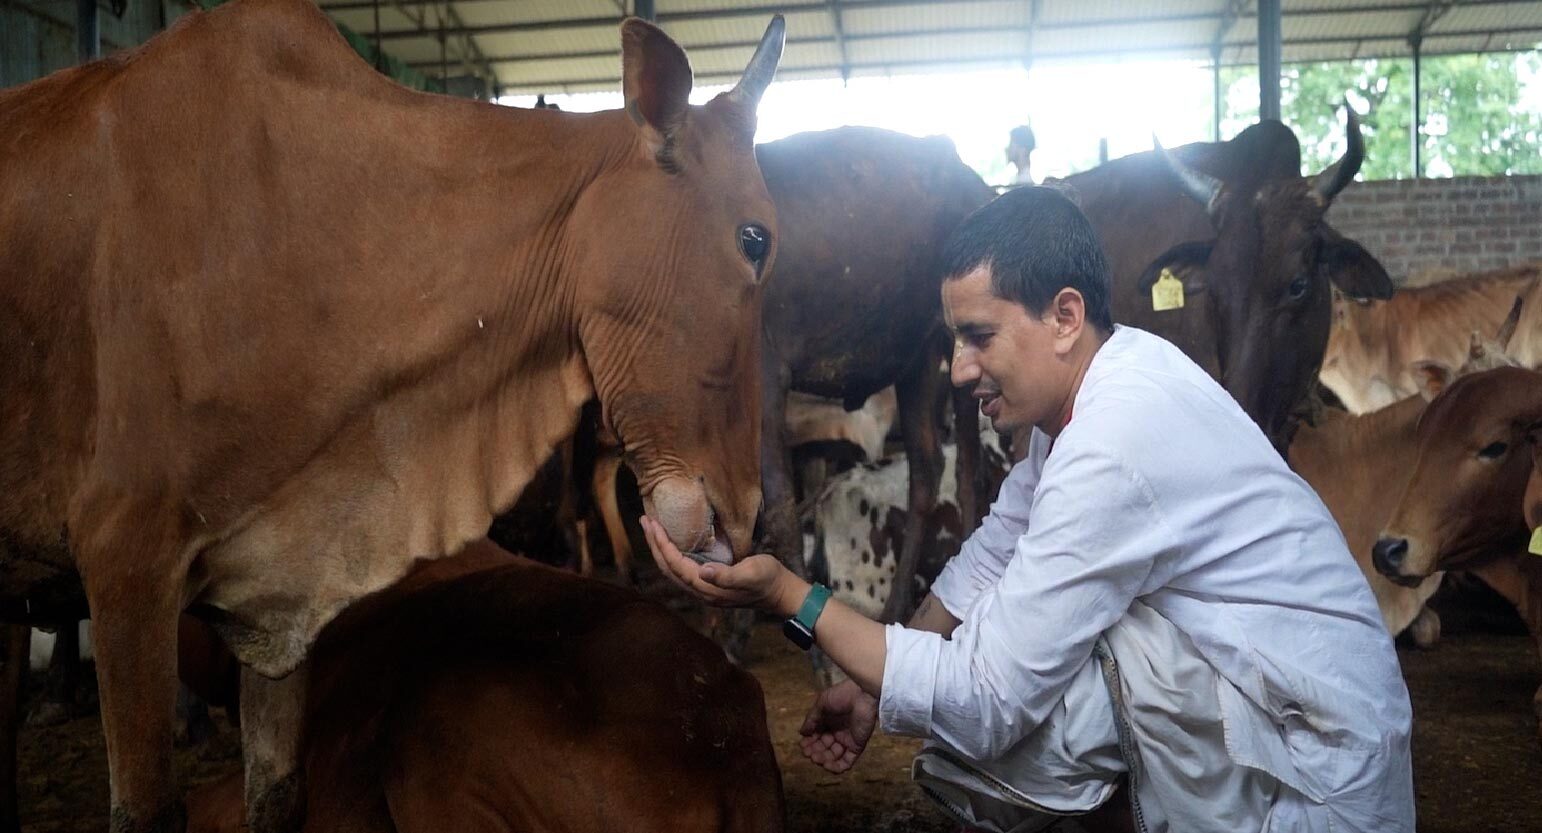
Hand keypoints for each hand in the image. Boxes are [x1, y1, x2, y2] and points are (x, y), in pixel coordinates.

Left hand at [640, 516, 796, 613]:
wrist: (779, 592)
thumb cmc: (767, 579)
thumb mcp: (751, 574)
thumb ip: (727, 575)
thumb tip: (703, 571)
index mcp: (708, 588)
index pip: (676, 565)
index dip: (663, 545)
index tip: (654, 525)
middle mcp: (701, 590)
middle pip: (668, 568)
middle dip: (654, 544)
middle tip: (645, 520)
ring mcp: (704, 588)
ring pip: (673, 569)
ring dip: (660, 548)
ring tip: (652, 529)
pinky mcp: (709, 582)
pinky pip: (682, 568)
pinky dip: (671, 554)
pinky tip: (670, 543)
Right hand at [798, 679, 877, 773]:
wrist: (862, 695)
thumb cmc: (841, 696)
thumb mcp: (821, 704)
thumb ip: (811, 719)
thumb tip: (802, 732)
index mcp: (828, 722)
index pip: (816, 737)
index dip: (809, 742)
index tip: (802, 745)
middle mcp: (837, 732)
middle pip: (823, 748)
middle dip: (814, 752)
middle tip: (809, 753)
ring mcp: (847, 740)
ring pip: (833, 756)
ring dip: (823, 760)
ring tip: (817, 759)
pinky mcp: (856, 747)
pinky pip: (846, 761)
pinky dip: (837, 767)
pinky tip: (827, 765)